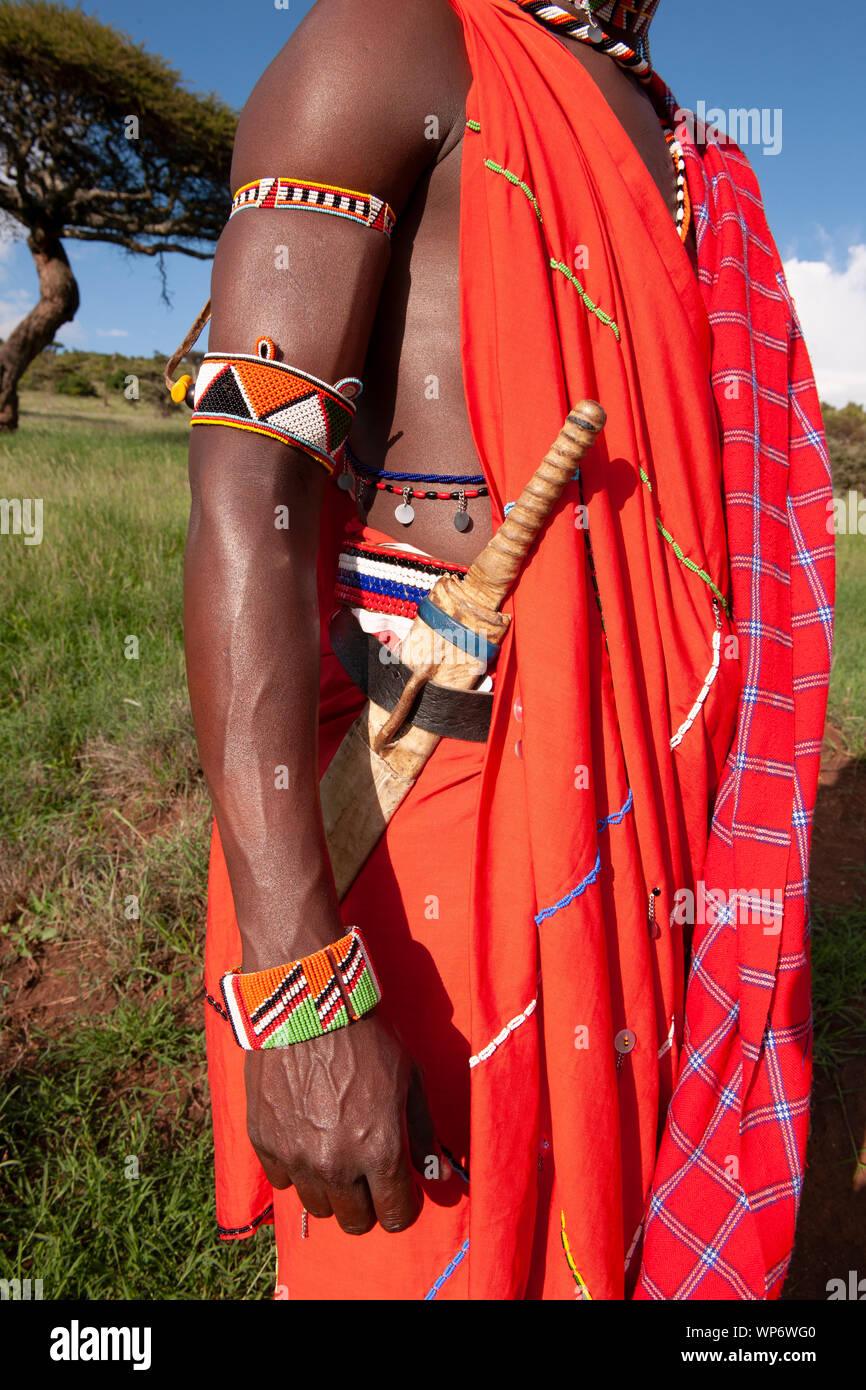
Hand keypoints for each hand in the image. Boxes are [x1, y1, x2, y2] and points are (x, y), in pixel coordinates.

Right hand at [244, 1012, 435, 1233]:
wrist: (307, 1004)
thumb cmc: (367, 1038)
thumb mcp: (410, 1078)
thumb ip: (423, 1131)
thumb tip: (436, 1173)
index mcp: (380, 1151)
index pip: (396, 1215)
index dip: (402, 1205)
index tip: (400, 1189)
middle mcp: (336, 1165)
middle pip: (355, 1221)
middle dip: (368, 1203)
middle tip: (368, 1175)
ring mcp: (295, 1157)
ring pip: (318, 1207)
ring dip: (331, 1189)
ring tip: (336, 1154)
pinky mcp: (263, 1142)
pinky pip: (282, 1181)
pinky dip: (295, 1169)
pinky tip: (305, 1139)